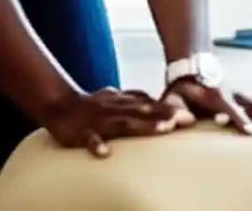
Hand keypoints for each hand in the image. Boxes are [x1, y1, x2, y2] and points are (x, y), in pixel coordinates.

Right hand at [39, 87, 189, 156]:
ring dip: (143, 126)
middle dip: (166, 115)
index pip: (151, 105)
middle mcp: (116, 109)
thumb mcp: (117, 98)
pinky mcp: (80, 133)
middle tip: (187, 120)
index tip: (192, 116)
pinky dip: (95, 144)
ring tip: (163, 129)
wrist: (59, 105)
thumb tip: (159, 101)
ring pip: (123, 123)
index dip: (171, 109)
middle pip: (144, 111)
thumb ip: (136, 99)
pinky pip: (88, 139)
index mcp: (124, 102)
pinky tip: (104, 153)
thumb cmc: (92, 104)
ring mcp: (99, 120)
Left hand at [162, 78, 251, 134]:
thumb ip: (172, 111)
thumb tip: (182, 121)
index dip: (241, 120)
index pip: (231, 109)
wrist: (192, 69)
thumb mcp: (171, 99)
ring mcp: (245, 95)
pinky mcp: (249, 97)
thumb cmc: (181, 90)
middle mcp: (235, 94)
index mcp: (216, 96)